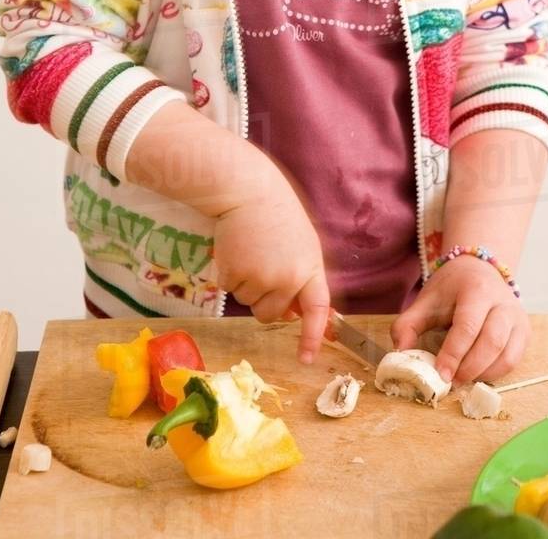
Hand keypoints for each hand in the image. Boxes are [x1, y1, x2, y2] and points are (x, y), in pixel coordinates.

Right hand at [213, 177, 330, 364]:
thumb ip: (301, 277)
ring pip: (248, 302)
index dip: (313, 336)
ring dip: (245, 283)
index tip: (308, 358)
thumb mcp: (301, 244)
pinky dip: (229, 274)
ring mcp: (261, 277)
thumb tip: (291, 314)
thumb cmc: (276, 213)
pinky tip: (235, 249)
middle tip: (261, 265)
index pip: (318, 310)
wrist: (247, 190)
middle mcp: (289, 277)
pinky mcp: (234, 274)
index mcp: (310, 267)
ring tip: (250, 250)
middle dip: (264, 300)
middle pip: (271, 313)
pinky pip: (229, 290)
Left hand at [390, 257, 530, 384]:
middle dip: (470, 367)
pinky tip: (477, 373)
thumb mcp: (426, 299)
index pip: (468, 325)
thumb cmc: (451, 288)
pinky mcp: (524, 332)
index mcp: (477, 289)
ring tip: (462, 379)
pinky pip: (514, 360)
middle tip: (451, 381)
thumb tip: (400, 353)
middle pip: (492, 341)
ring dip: (484, 373)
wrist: (479, 269)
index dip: (454, 353)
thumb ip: (408, 324)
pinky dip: (496, 372)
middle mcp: (503, 302)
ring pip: (507, 354)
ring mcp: (517, 317)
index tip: (441, 373)